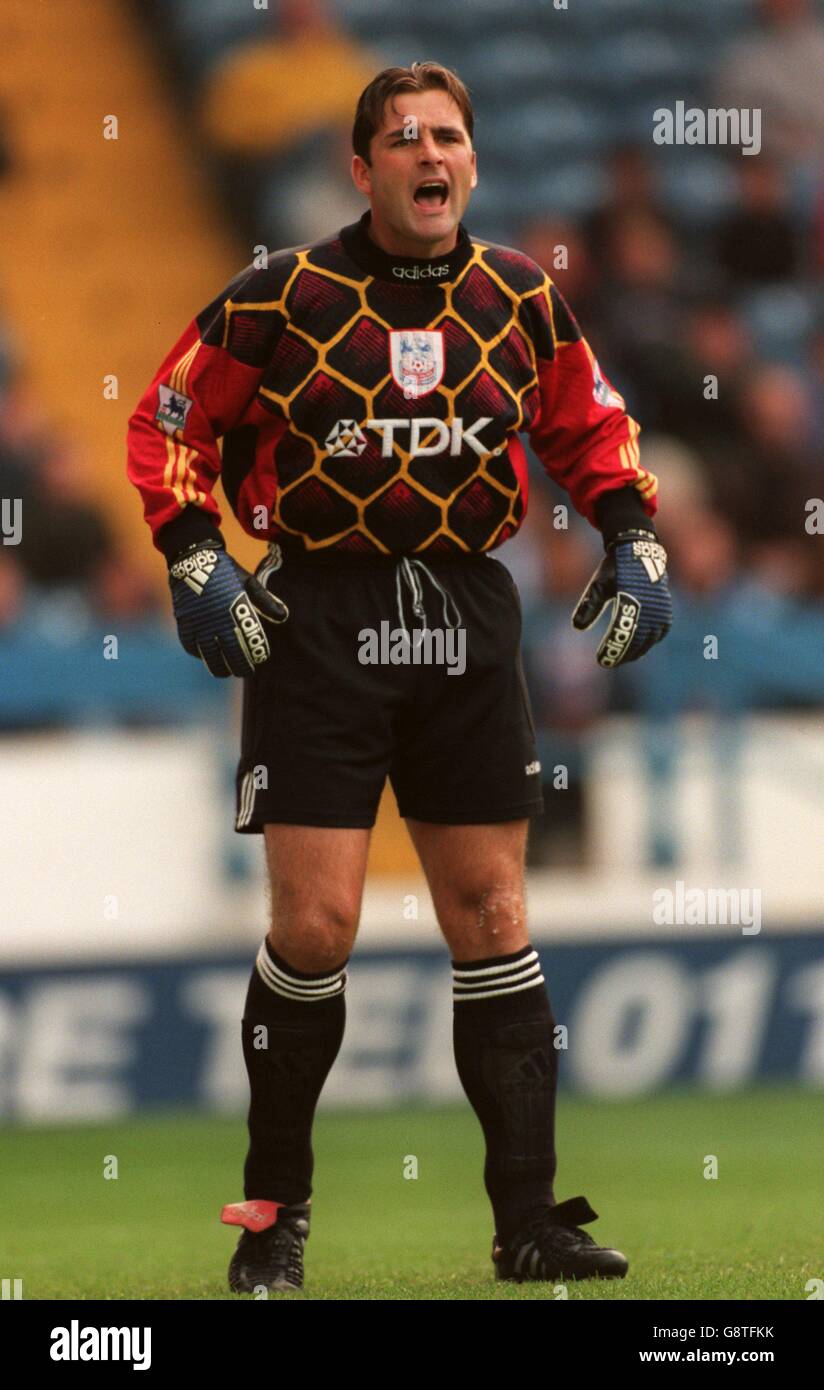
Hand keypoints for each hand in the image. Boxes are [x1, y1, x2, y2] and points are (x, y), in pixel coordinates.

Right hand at [168, 539, 287, 676]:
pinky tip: (207, 656)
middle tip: (244, 672)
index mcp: (237, 610)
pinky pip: (191, 647)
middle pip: (231, 655)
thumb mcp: (249, 582)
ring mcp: (199, 624)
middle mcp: (218, 621)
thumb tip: (283, 617)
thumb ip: (266, 601)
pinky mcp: (185, 623)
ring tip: (225, 671)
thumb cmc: (225, 570)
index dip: (256, 654)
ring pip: (210, 656)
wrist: (193, 557)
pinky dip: (199, 654)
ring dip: (219, 667)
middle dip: (240, 667)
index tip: (260, 659)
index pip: (250, 642)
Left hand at [571, 528, 671, 667]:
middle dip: (622, 653)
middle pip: (636, 640)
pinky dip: (650, 641)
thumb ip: (589, 605)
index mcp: (630, 599)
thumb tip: (577, 627)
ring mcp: (660, 608)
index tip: (601, 660)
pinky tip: (640, 648)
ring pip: (650, 639)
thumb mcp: (598, 584)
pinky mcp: (666, 609)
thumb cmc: (616, 568)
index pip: (620, 632)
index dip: (612, 649)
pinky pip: (661, 631)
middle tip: (608, 661)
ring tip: (622, 657)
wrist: (639, 550)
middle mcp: (648, 606)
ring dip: (636, 651)